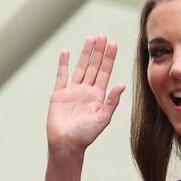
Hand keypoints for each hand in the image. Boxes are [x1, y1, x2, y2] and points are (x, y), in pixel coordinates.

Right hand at [47, 34, 126, 156]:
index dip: (109, 58)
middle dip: (98, 51)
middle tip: (102, 35)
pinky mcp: (59, 94)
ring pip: (80, 67)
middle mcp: (86, 91)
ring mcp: (72, 91)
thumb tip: (122, 84)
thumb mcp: (103, 119)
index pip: (105, 72)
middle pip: (94, 66)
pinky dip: (63, 64)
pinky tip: (66, 52)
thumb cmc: (85, 136)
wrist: (66, 145)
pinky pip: (61, 76)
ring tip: (90, 39)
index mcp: (98, 96)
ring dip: (85, 53)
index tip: (113, 43)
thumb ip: (112, 101)